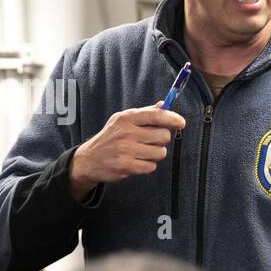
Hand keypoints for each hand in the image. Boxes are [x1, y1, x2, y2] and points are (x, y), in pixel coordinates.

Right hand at [68, 102, 185, 200]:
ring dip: (155, 154)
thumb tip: (163, 104)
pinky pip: (151, 166)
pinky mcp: (126, 165)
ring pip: (160, 152)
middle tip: (150, 142)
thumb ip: (145, 113)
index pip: (156, 115)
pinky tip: (136, 162)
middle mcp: (125, 132)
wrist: (89, 159)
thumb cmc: (111, 138)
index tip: (181, 123)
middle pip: (163, 135)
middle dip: (161, 140)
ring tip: (141, 153)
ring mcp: (125, 149)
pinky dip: (147, 165)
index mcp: (125, 118)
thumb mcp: (123, 121)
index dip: (172, 119)